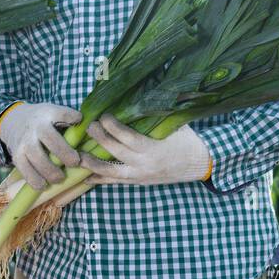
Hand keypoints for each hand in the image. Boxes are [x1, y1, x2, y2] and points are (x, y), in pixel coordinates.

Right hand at [0, 101, 82, 190]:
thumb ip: (70, 122)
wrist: (13, 120)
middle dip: (64, 153)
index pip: (61, 114)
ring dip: (50, 170)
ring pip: (36, 157)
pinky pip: (24, 169)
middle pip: (50, 139)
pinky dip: (34, 179)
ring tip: (60, 178)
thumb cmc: (43, 121)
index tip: (79, 121)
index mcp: (49, 114)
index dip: (71, 117)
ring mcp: (25, 141)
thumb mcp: (54, 113)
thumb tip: (94, 132)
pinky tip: (43, 185)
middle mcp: (36, 126)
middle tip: (75, 162)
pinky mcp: (17, 154)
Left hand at [79, 116, 211, 185]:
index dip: (112, 126)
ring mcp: (140, 175)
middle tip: (89, 126)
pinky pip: (115, 183)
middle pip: (115, 152)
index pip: (127, 137)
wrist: (200, 164)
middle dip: (99, 138)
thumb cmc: (187, 140)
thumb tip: (137, 95)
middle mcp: (144, 164)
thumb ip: (155, 115)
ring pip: (110, 172)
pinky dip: (99, 179)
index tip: (103, 115)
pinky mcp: (138, 182)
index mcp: (153, 148)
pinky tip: (85, 176)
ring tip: (78, 155)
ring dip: (92, 164)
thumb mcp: (175, 125)